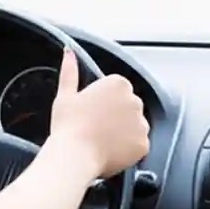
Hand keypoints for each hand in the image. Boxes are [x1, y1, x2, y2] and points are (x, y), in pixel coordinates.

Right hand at [49, 49, 149, 178]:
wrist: (74, 157)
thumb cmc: (68, 126)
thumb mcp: (65, 95)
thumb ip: (70, 71)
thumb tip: (69, 51)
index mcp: (118, 84)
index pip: (117, 90)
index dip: (104, 103)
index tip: (93, 112)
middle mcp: (135, 100)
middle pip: (128, 106)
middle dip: (117, 116)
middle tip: (96, 127)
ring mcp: (141, 123)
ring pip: (135, 125)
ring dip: (124, 131)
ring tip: (103, 140)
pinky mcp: (144, 143)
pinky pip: (138, 144)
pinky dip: (128, 148)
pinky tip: (111, 150)